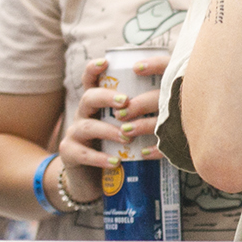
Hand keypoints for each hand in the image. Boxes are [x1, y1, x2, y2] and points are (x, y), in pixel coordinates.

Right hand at [55, 55, 165, 203]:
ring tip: (126, 137)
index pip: (91, 80)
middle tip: (125, 102)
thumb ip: (139, 114)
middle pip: (89, 97)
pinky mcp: (70, 154)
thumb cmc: (116, 148)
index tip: (106, 61)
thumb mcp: (126, 127)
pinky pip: (83, 153)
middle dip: (107, 97)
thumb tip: (171, 99)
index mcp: (96, 104)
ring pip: (88, 126)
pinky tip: (116, 161)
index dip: (94, 69)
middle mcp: (82, 114)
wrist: (92, 180)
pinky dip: (101, 158)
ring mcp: (74, 134)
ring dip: (109, 130)